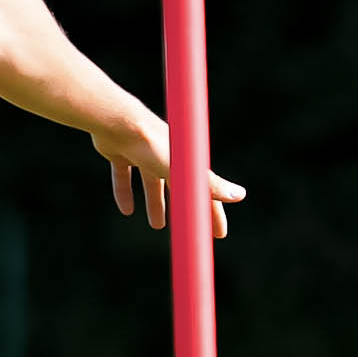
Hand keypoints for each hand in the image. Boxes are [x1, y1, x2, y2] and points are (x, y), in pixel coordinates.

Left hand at [90, 106, 246, 237]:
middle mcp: (166, 155)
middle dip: (187, 210)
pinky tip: (126, 210)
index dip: (213, 212)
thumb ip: (209, 184)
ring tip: (157, 225)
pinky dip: (125, 193)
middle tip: (192, 230)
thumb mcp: (182, 169)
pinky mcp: (122, 152)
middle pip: (180, 188)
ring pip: (152, 182)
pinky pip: (125, 176)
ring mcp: (143, 153)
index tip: (218, 233)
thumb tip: (241, 195)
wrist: (117, 123)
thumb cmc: (152, 146)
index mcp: (184, 161)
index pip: (205, 191)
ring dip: (156, 203)